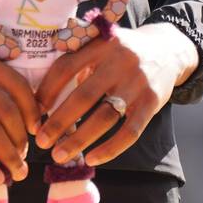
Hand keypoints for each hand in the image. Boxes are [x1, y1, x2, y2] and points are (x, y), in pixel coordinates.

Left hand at [34, 23, 199, 166]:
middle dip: (58, 122)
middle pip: (83, 96)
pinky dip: (110, 149)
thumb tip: (38, 93)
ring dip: (79, 139)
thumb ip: (76, 57)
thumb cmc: (122, 52)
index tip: (33, 113)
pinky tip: (92, 159)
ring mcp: (138, 83)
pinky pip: (130, 131)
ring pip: (105, 117)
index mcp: (100, 44)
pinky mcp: (152, 102)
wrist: (169, 49)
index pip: (66, 67)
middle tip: (40, 142)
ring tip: (58, 155)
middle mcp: (120, 61)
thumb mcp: (101, 43)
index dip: (46, 91)